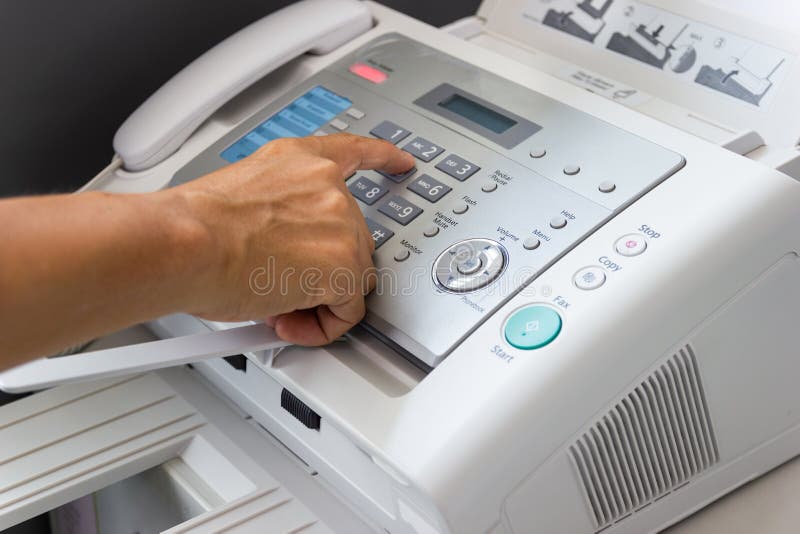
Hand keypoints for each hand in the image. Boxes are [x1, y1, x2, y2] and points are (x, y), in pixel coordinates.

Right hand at [168, 134, 413, 344]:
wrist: (185, 244)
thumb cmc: (195, 227)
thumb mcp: (244, 200)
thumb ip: (279, 217)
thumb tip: (280, 254)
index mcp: (300, 163)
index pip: (354, 152)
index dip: (382, 158)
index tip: (400, 161)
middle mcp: (327, 188)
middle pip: (351, 240)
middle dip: (321, 272)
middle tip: (280, 288)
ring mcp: (341, 226)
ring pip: (350, 279)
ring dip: (318, 301)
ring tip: (273, 306)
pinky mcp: (344, 267)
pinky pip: (349, 311)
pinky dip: (323, 326)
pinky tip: (287, 321)